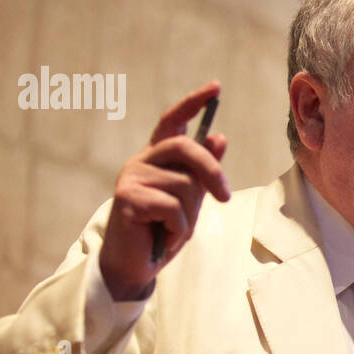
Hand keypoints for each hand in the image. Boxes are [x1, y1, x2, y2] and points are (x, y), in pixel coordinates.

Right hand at [98, 81, 229, 300]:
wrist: (133, 266)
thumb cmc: (161, 232)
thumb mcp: (189, 201)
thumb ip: (201, 172)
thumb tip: (219, 137)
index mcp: (156, 158)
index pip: (173, 121)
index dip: (192, 103)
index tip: (215, 87)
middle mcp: (141, 161)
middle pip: (187, 148)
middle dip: (213, 172)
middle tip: (226, 198)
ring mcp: (132, 178)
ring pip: (185, 185)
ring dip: (190, 215)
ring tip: (172, 229)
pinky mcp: (128, 199)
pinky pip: (173, 208)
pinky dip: (178, 228)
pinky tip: (164, 237)